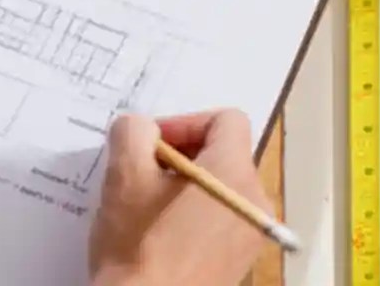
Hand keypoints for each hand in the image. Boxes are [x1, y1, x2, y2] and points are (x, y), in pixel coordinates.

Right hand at [89, 110, 267, 285]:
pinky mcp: (241, 261)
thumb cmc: (138, 245)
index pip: (227, 120)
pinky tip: (159, 236)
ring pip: (220, 189)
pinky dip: (193, 216)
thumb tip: (142, 129)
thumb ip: (133, 133)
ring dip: (183, 187)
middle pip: (224, 154)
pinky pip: (221, 220)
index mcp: (236, 171)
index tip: (151, 147)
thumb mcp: (123, 176)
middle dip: (180, 157)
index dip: (185, 122)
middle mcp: (256, 199)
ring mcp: (252, 233)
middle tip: (141, 175)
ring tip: (146, 207)